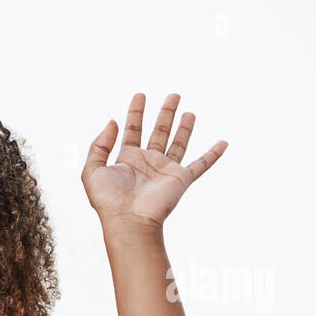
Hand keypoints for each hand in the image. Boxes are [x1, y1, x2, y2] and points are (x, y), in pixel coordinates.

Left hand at [82, 92, 226, 228]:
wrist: (129, 220)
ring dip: (184, 127)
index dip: (135, 113)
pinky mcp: (181, 179)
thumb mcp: (92, 170)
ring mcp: (165, 171)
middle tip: (173, 95)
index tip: (140, 95)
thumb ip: (99, 145)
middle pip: (158, 132)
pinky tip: (223, 143)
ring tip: (188, 111)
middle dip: (165, 113)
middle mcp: (148, 163)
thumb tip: (113, 122)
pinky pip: (201, 165)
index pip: (132, 131)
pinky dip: (213, 154)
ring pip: (178, 143)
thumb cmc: (108, 200)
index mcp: (127, 160)